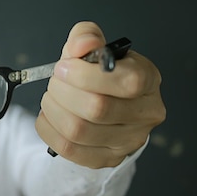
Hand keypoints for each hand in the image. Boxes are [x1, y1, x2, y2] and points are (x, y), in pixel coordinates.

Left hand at [35, 22, 165, 167]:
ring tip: (51, 98)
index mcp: (148, 80)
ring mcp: (128, 140)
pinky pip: (68, 148)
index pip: (127, 81)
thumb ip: (86, 37)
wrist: (99, 107)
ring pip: (79, 130)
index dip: (86, 74)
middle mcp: (146, 113)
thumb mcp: (92, 48)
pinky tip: (49, 116)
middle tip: (55, 82)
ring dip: (54, 109)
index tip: (64, 67)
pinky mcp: (108, 158)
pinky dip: (49, 129)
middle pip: (97, 108)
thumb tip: (82, 44)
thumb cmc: (98, 77)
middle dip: (63, 91)